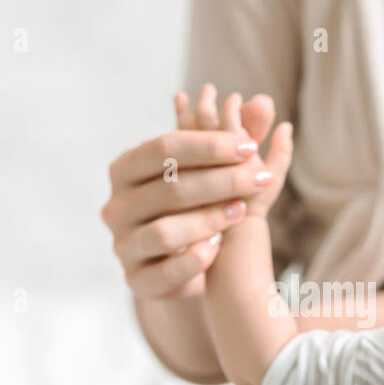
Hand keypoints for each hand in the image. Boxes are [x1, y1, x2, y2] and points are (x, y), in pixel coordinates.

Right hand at [102, 85, 284, 298]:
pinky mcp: (136, 281)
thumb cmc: (196, 203)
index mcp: (125, 169)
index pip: (164, 148)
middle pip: (169, 189)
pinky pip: (165, 273)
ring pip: (164, 232)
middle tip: (261, 178)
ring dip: (208, 220)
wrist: (182, 261)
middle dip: (222, 181)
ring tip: (240, 212)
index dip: (209, 146)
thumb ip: (239, 136)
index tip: (251, 147)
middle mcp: (116, 206)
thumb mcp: (216, 169)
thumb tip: (267, 103)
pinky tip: (220, 245)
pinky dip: (196, 258)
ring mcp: (123, 246)